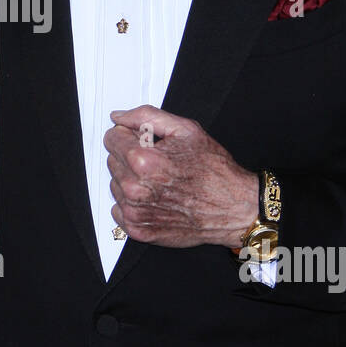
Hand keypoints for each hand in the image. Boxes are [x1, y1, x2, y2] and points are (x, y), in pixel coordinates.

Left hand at [104, 105, 258, 249]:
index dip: (130, 135)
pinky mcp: (138, 229)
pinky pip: (119, 209)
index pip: (111, 138)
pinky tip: (156, 199)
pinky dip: (133, 203)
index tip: (145, 141)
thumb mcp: (185, 129)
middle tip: (160, 163)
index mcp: (143, 160)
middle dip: (132, 157)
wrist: (233, 208)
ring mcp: (134, 211)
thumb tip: (119, 117)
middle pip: (113, 160)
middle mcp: (135, 188)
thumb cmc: (214, 171)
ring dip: (132, 180)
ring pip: (116, 184)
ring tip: (161, 182)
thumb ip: (146, 117)